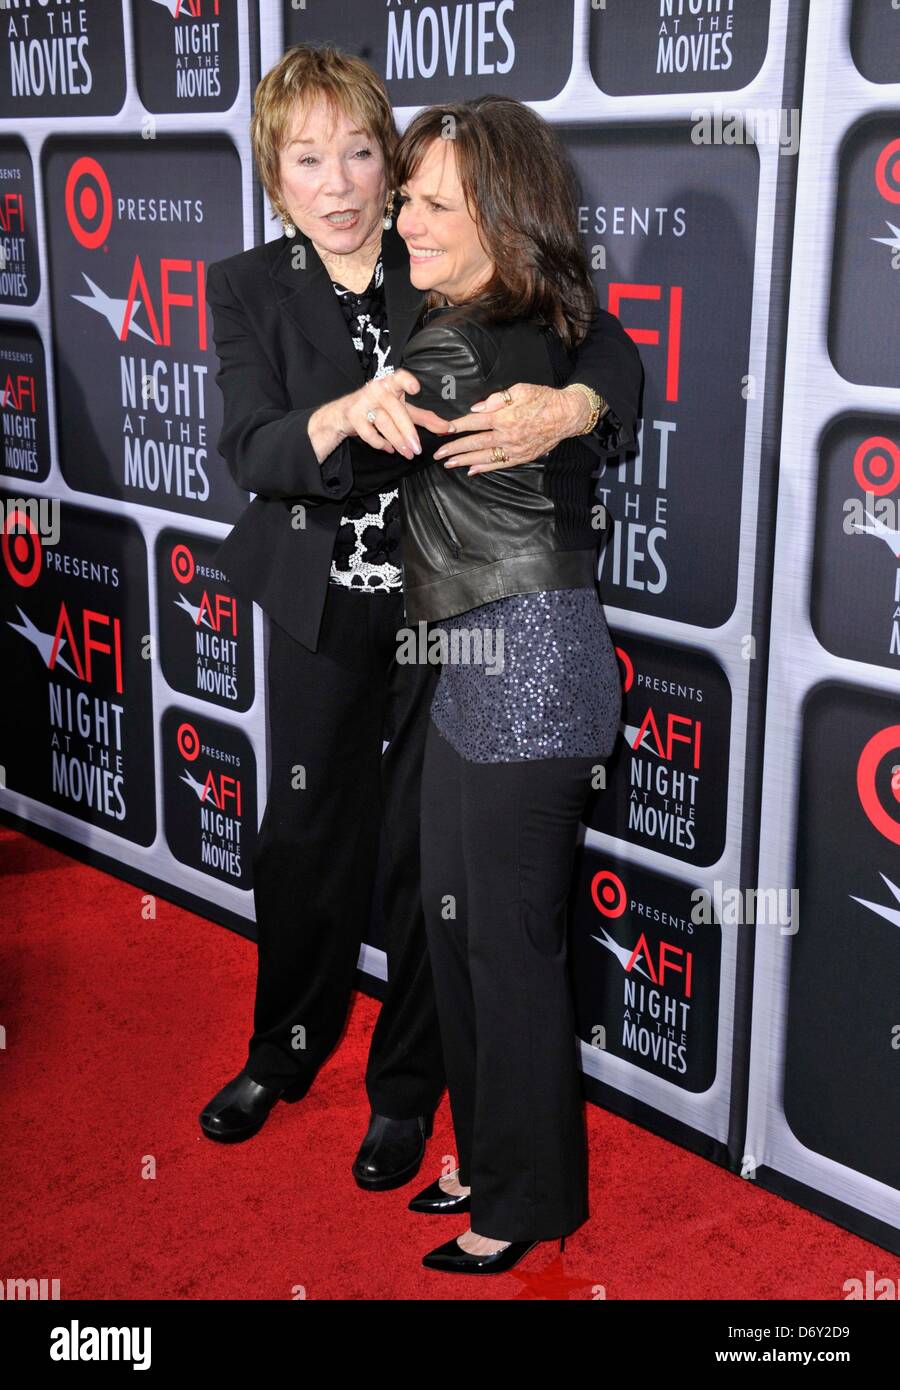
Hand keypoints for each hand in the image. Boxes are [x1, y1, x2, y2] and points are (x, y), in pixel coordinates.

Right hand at [308, 370, 451, 463]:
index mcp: (391, 384)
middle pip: (395, 409)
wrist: (344, 414)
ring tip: (408, 453)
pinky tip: (389, 449)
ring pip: (383, 422)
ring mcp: (363, 401)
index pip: (399, 377)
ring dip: (397, 440)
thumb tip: (448, 428)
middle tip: (418, 449)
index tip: (415, 389)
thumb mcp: (403, 410)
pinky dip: (380, 443)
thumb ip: (425, 418)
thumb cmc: (379, 409)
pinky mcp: (353, 415)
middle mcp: (377, 389)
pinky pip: (368, 432)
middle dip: (408, 431)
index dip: (406, 381)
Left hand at [433, 383, 591, 473]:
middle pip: (475, 442)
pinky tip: (472, 470)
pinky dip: (485, 468)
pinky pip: (500, 465)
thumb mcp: (521, 390)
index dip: (457, 426)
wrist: (567, 415)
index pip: (474, 422)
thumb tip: (477, 408)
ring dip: (465, 460)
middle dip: (455, 448)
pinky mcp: (522, 457)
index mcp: (505, 417)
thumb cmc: (544, 399)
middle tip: (438, 453)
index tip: (443, 430)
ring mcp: (514, 449)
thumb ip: (498, 399)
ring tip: (449, 464)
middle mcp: (507, 435)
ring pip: (484, 456)